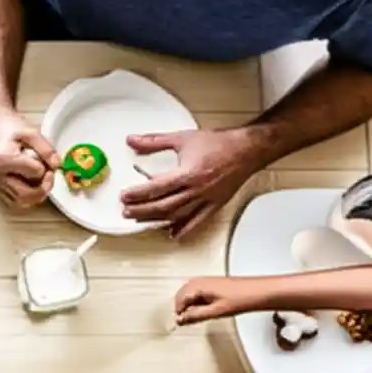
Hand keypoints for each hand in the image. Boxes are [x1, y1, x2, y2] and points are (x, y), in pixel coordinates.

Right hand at [0, 112, 58, 208]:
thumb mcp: (30, 132)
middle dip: (44, 187)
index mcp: (3, 160)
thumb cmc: (8, 124)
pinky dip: (26, 197)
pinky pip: (12, 200)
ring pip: (20, 202)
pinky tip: (31, 185)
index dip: (46, 167)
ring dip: (36, 195)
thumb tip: (58, 166)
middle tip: (50, 175)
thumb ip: (46, 149)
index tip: (47, 158)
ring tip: (42, 181)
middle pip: (27, 195)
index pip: (35, 173)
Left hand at [120, 128, 262, 238]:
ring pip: (178, 215)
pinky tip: (173, 234)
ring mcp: (206, 199)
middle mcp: (196, 190)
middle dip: (142, 210)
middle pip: (164, 205)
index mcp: (188, 173)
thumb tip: (132, 140)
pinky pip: (198, 221)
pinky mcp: (216, 205)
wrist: (248, 149)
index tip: (124, 197)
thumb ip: (154, 141)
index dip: (138, 194)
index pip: (156, 187)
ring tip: (141, 221)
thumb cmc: (218, 143)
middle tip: (126, 212)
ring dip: (158, 220)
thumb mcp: (182, 138)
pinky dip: (184, 229)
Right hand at [174, 276, 257, 324]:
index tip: (182, 323)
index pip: (179, 300)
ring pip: (188, 293)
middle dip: (182, 307)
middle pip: (181, 295)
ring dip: (189, 304)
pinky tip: (205, 308)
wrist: (258, 291)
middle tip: (187, 320)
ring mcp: (205, 281)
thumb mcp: (215, 312)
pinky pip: (196, 292)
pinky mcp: (212, 283)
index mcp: (198, 286)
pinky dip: (196, 301)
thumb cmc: (240, 299)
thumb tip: (180, 320)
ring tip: (197, 316)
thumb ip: (195, 316)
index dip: (179, 313)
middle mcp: (199, 281)